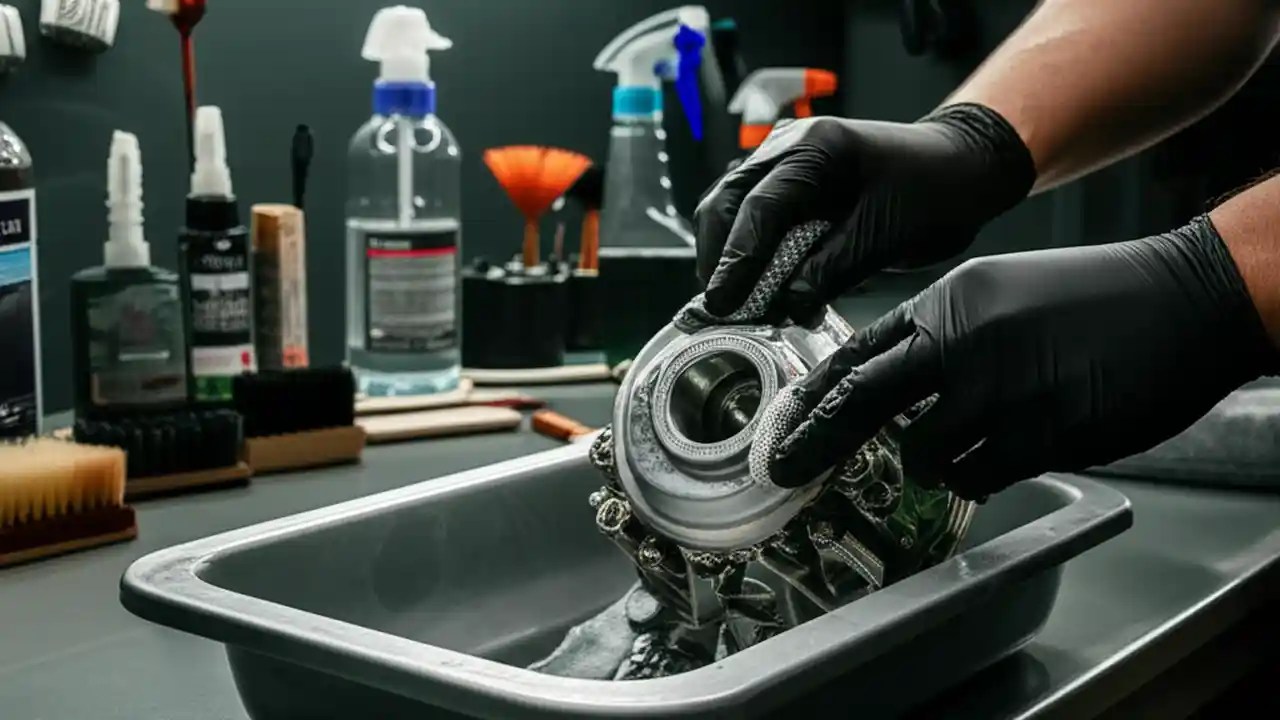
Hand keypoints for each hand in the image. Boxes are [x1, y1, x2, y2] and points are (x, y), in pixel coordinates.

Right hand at [694, 103, 1034, 321]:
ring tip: (739, 300)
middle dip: (718, 257)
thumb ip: (829, 270)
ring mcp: (786, 161)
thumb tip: (783, 304)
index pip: (758, 208)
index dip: (735, 261)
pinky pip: (754, 216)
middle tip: (722, 306)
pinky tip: (760, 283)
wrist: (963, 166)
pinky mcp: (792, 183)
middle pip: (727, 202)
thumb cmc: (936, 188)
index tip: (723, 302)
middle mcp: (790, 147)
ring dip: (729, 255)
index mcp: (815, 148)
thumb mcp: (885, 236)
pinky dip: (750, 250)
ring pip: (732, 209)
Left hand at [765, 216, 1278, 499]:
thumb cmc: (1092, 297)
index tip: (785, 423)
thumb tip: (889, 380)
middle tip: (785, 468)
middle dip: (814, 441)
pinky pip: (977, 476)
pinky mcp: (1040, 433)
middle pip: (860, 400)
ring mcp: (999, 390)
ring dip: (923, 463)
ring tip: (950, 452)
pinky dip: (972, 477)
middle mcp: (963, 342)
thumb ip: (941, 332)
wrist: (1180, 301)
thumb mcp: (999, 290)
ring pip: (921, 451)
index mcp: (948, 302)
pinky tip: (993, 460)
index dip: (813, 394)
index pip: (858, 352)